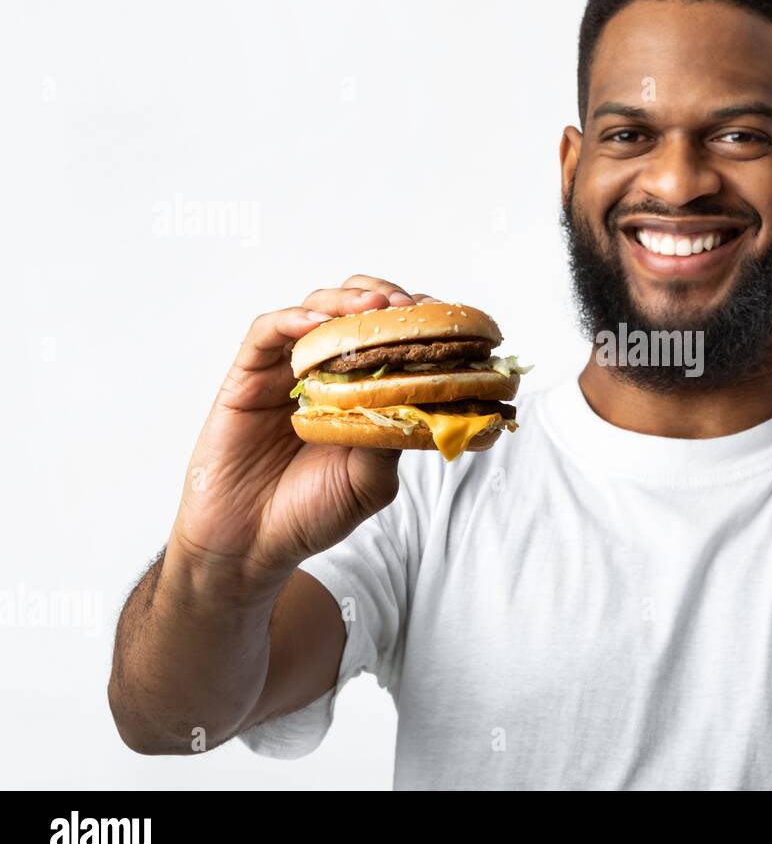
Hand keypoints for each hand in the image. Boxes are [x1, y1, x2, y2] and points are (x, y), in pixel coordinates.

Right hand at [168, 275, 439, 592]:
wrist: (249, 544)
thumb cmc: (311, 514)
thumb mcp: (370, 482)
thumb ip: (394, 439)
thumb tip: (433, 404)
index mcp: (360, 393)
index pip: (393, 340)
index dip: (420, 326)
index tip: (451, 324)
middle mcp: (325, 373)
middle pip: (357, 309)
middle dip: (389, 298)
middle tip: (413, 309)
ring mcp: (286, 370)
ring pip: (317, 308)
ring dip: (349, 299)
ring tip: (378, 305)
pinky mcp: (247, 375)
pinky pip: (268, 331)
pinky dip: (296, 318)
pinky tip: (320, 322)